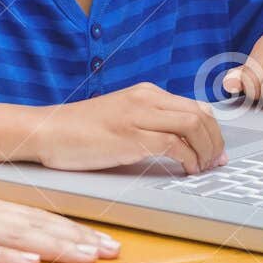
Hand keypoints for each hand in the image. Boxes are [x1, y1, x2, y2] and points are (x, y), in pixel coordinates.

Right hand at [0, 175, 119, 262]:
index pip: (22, 213)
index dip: (62, 224)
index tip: (95, 236)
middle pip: (27, 222)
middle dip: (74, 236)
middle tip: (112, 249)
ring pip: (10, 234)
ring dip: (53, 245)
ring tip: (88, 256)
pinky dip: (2, 256)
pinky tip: (29, 262)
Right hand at [32, 83, 225, 174]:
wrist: (47, 131)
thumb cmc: (78, 131)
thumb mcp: (119, 117)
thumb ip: (146, 122)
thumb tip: (177, 143)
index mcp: (144, 92)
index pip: (194, 106)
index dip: (213, 130)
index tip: (216, 151)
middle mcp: (145, 98)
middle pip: (200, 114)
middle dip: (215, 141)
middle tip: (216, 162)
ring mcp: (138, 115)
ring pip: (193, 125)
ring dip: (206, 150)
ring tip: (202, 168)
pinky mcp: (130, 136)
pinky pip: (174, 144)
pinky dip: (188, 159)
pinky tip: (186, 170)